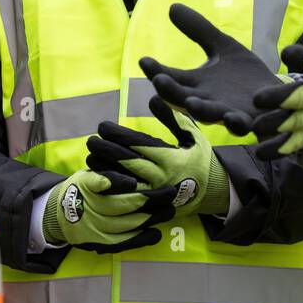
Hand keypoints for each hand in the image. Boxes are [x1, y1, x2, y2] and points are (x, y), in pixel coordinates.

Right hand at [42, 169, 176, 252]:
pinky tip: (156, 234)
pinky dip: (141, 239)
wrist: (59, 215)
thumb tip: (129, 181)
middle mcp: (92, 213)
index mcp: (90, 191)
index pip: (118, 190)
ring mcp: (97, 231)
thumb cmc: (81, 190)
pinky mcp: (101, 245)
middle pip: (127, 208)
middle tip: (172, 193)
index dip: (138, 188)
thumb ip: (104, 176)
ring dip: (152, 219)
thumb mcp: (87, 176)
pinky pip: (124, 243)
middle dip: (153, 200)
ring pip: (129, 226)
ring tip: (170, 211)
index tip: (157, 184)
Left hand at [85, 97, 230, 217]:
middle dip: (107, 150)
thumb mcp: (193, 135)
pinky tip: (98, 175)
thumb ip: (173, 118)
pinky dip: (111, 185)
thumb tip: (152, 98)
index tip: (103, 126)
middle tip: (91, 140)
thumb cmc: (201, 159)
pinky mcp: (150, 204)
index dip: (119, 135)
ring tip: (90, 155)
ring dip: (104, 169)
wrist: (212, 191)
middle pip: (128, 163)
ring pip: (124, 182)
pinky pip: (126, 196)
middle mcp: (161, 178)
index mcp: (172, 160)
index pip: (140, 145)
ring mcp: (154, 194)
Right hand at [139, 4, 288, 135]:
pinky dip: (236, 123)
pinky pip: (241, 125)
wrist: (275, 96)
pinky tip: (232, 117)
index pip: (171, 78)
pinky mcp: (249, 121)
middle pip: (183, 99)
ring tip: (191, 103)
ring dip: (200, 110)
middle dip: (171, 92)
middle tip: (158, 82)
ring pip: (209, 115)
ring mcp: (227, 113)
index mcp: (197, 85)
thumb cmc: (243, 76)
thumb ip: (199, 30)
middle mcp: (207, 101)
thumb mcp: (223, 47)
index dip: (157, 71)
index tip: (144, 60)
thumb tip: (172, 6)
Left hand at [250, 0, 302, 157]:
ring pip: (293, 124)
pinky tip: (260, 149)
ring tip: (254, 126)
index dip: (299, 55)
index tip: (287, 52)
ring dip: (273, 126)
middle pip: (299, 98)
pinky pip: (294, 144)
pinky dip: (278, 149)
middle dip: (279, 99)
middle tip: (258, 98)